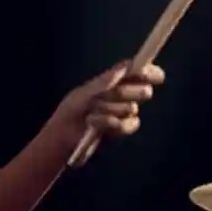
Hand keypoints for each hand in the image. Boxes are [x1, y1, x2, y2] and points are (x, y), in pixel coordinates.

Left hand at [50, 60, 165, 142]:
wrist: (63, 142)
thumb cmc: (68, 114)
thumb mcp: (81, 96)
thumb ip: (102, 83)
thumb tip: (124, 69)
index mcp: (110, 82)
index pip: (135, 71)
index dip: (147, 71)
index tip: (148, 74)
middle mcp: (121, 96)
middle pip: (142, 90)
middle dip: (129, 92)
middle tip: (115, 95)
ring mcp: (123, 113)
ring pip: (133, 108)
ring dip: (111, 110)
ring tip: (91, 114)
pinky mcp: (123, 130)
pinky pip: (131, 124)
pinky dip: (114, 124)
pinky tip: (96, 124)